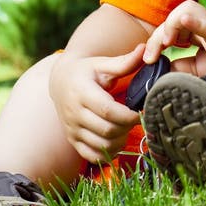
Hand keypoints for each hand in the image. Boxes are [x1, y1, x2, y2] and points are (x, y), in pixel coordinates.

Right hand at [49, 45, 143, 163]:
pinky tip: (117, 140)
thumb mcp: (102, 63)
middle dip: (127, 127)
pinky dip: (108, 153)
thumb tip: (145, 50)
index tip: (141, 111)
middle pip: (107, 130)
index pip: (107, 111)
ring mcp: (72, 129)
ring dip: (120, 141)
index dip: (128, 115)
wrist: (61, 81)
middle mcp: (74, 113)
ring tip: (127, 128)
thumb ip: (124, 62)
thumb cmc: (86, 70)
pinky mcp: (73, 140)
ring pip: (101, 146)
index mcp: (82, 92)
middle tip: (137, 119)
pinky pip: (92, 156)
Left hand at [143, 1, 205, 91]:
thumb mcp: (197, 70)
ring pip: (189, 9)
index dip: (157, 39)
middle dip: (161, 33)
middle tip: (153, 55)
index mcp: (197, 31)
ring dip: (173, 24)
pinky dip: (196, 23)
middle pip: (177, 13)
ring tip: (168, 42)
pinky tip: (185, 20)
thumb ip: (178, 67)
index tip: (149, 59)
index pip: (172, 25)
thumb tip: (154, 71)